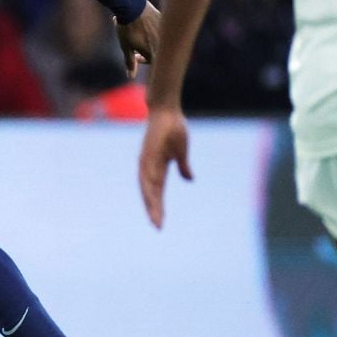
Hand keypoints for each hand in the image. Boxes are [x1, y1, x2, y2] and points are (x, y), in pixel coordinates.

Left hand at [116, 3, 160, 77]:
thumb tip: (131, 76)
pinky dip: (153, 29)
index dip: (141, 60)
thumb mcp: (126, 47)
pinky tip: (143, 23)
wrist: (132, 7)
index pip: (151, 62)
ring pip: (159, 39)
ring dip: (149, 39)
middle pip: (156, 51)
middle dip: (145, 49)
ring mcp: (164, 31)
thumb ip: (130, 62)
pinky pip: (161, 28)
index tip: (134, 55)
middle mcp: (162, 43)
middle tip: (135, 44)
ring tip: (138, 32)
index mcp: (154, 52)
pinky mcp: (164, 20)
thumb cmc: (128, 29)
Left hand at [137, 105, 192, 229]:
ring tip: (155, 216)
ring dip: (150, 200)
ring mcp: (147, 159)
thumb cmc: (173, 129)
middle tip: (157, 227)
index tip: (160, 225)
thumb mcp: (181, 152)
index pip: (157, 193)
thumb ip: (183, 167)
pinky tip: (153, 194)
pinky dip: (149, 183)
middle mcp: (149, 167)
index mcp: (157, 169)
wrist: (167, 110)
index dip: (158, 208)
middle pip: (150, 193)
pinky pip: (148, 170)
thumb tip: (190, 179)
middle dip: (153, 210)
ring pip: (146, 185)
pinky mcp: (148, 151)